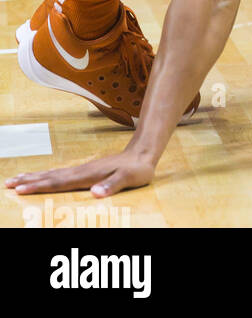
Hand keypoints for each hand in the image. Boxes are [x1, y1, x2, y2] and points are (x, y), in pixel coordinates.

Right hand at [6, 151, 154, 197]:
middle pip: (50, 176)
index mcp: (88, 175)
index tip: (20, 190)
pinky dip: (47, 175)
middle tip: (7, 183)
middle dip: (29, 181)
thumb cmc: (137, 168)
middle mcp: (82, 171)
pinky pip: (61, 174)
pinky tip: (41, 177)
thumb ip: (112, 185)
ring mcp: (83, 169)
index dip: (39, 187)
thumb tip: (95, 193)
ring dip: (34, 177)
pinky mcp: (86, 170)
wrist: (144, 152)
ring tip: (16, 179)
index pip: (59, 182)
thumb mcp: (129, 178)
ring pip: (53, 174)